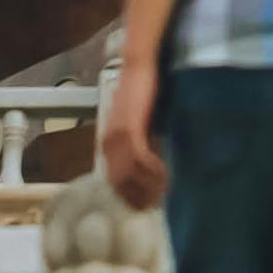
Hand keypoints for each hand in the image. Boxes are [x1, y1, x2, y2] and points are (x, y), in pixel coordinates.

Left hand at [100, 89, 166, 213]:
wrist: (139, 67)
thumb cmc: (141, 91)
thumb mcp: (137, 122)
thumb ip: (139, 140)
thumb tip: (150, 162)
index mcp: (107, 143)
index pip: (114, 181)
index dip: (129, 196)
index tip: (145, 205)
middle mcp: (108, 143)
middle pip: (120, 182)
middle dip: (138, 196)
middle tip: (155, 205)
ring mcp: (117, 137)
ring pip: (130, 173)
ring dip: (148, 185)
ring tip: (164, 190)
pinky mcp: (130, 129)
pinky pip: (140, 159)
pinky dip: (152, 170)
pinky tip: (164, 174)